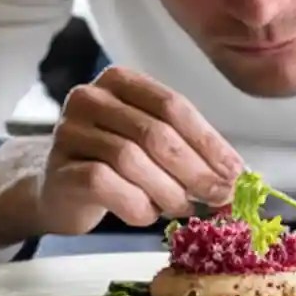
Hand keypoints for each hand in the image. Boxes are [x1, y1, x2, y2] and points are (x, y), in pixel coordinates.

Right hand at [39, 65, 244, 233]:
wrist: (60, 191)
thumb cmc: (114, 164)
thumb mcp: (152, 145)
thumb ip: (187, 149)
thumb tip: (233, 175)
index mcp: (121, 81)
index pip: (173, 106)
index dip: (208, 141)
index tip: (235, 171)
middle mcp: (91, 97)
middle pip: (155, 133)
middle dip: (196, 169)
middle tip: (220, 196)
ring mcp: (70, 131)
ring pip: (131, 159)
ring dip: (168, 190)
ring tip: (182, 207)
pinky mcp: (59, 168)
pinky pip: (106, 185)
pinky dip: (136, 205)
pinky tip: (147, 215)